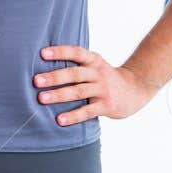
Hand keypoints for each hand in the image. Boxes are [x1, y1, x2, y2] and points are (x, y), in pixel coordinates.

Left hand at [33, 45, 157, 126]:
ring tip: (42, 99)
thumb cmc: (105, 78)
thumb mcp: (95, 66)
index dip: (60, 52)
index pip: (76, 52)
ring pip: (79, 91)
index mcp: (93, 60)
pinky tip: (60, 120)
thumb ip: (77, 65)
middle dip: (54, 77)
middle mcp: (98, 73)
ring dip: (59, 95)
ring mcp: (103, 89)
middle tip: (36, 81)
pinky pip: (87, 111)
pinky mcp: (106, 105)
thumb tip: (44, 68)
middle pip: (74, 74)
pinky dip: (73, 116)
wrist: (135, 90)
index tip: (42, 54)